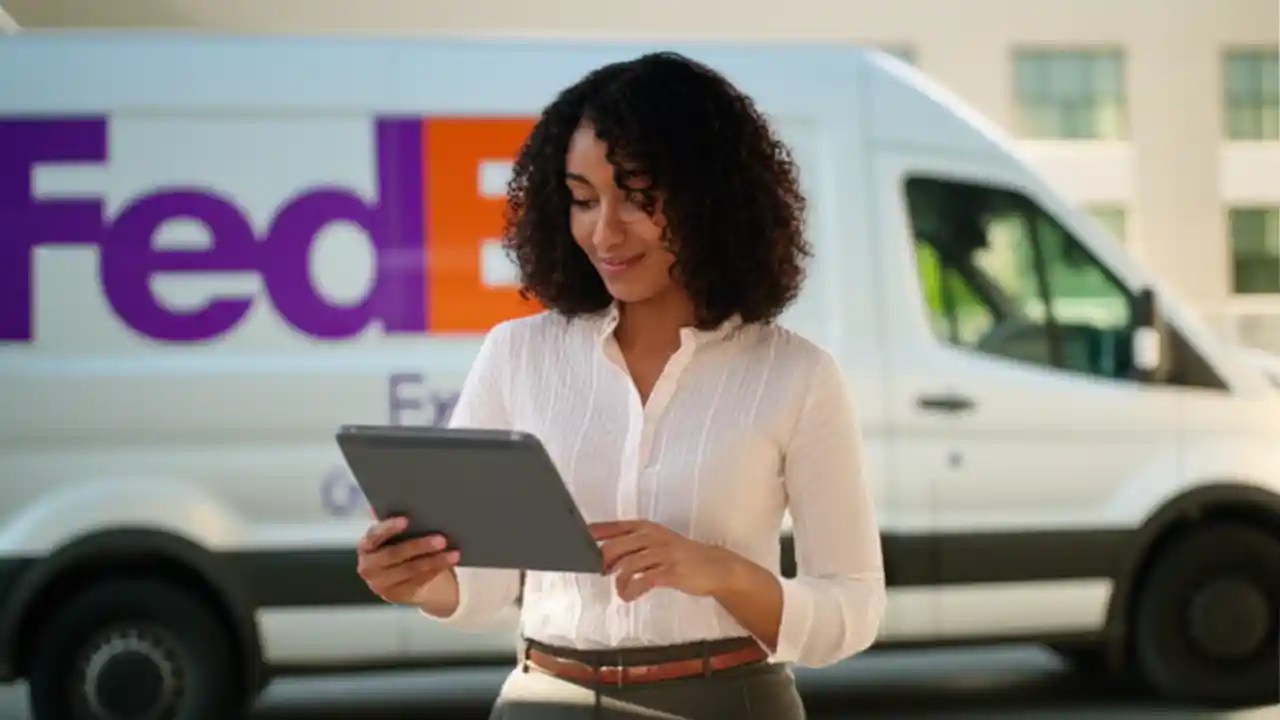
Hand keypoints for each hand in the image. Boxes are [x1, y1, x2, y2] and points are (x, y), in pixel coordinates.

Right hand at [356, 516, 459, 604]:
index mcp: (366, 545)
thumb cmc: (398, 545)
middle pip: (395, 554)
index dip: (389, 528)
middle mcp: (368, 566)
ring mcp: (380, 584)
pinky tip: (450, 562)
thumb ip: (393, 519)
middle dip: (419, 546)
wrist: (398, 577)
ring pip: (410, 570)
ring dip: (434, 561)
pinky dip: (435, 570)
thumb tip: (399, 498)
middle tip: (441, 539)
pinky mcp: (396, 596)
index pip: (374, 535)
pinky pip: (418, 582)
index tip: (406, 519)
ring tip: (454, 553)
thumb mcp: (393, 534)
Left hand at [590, 520, 739, 601]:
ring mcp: (663, 553)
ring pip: (628, 564)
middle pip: (616, 546)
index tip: (578, 546)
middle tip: (601, 573)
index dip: (594, 535)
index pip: (613, 527)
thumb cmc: (680, 555)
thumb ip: (631, 545)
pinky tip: (629, 596)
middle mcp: (653, 537)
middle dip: (603, 562)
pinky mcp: (671, 571)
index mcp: (646, 528)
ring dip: (619, 580)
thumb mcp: (656, 542)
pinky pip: (644, 580)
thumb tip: (601, 554)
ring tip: (621, 590)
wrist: (715, 566)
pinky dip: (631, 590)